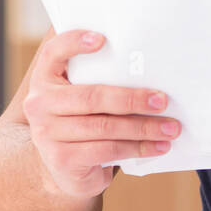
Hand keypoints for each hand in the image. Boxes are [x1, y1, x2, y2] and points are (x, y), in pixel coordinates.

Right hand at [23, 29, 180, 197]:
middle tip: (162, 101)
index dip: (74, 43)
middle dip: (132, 99)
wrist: (64, 171)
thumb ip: (98, 81)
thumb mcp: (82, 101)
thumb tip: (148, 69)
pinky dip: (138, 147)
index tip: (103, 39)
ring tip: (171, 128)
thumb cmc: (83, 125)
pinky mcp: (62, 159)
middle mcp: (39, 104)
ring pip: (105, 126)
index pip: (54, 53)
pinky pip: (108, 150)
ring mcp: (47, 133)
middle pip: (92, 96)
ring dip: (144, 127)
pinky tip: (158, 146)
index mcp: (45, 80)